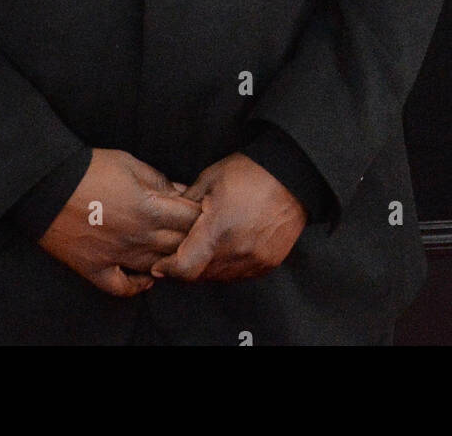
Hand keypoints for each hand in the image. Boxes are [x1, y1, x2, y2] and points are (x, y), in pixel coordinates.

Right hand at [38, 148, 201, 296]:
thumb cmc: (89, 168)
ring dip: (169, 261)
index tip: (201, 211)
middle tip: (192, 232)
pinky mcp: (96, 269)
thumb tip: (179, 193)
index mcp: (149, 208)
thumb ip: (158, 180)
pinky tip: (145, 276)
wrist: (47, 184)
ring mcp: (117, 256)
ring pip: (157, 268)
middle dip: (190, 239)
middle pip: (179, 246)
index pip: (191, 220)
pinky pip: (123, 287)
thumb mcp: (129, 163)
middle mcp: (138, 237)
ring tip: (172, 251)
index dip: (200, 215)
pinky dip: (138, 285)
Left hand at [149, 152, 306, 282]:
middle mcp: (238, 251)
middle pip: (201, 275)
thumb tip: (166, 219)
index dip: (169, 269)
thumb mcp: (208, 179)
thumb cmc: (248, 173)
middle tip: (176, 253)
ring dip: (207, 268)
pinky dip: (228, 267)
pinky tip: (225, 248)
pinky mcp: (269, 263)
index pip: (186, 267)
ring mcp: (256, 260)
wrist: (292, 177)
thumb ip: (185, 204)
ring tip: (202, 247)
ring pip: (220, 277)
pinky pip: (240, 274)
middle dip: (186, 267)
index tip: (159, 265)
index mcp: (218, 229)